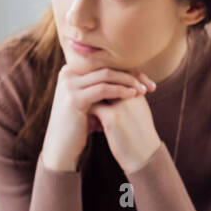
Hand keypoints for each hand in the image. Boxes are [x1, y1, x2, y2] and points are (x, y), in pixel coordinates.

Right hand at [41, 62, 155, 171]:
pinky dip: (120, 91)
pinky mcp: (73, 98)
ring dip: (128, 81)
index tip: (146, 80)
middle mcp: (67, 74)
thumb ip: (100, 87)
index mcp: (70, 71)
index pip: (104, 64)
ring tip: (143, 90)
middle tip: (149, 84)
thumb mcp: (88, 102)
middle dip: (131, 74)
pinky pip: (102, 89)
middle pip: (106, 67)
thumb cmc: (78, 125)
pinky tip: (133, 96)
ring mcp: (68, 85)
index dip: (127, 70)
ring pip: (106, 75)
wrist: (60, 146)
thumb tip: (128, 75)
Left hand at [87, 86, 163, 173]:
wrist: (145, 156)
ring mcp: (121, 104)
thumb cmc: (139, 135)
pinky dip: (88, 116)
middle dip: (93, 94)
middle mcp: (130, 94)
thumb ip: (124, 99)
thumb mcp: (136, 113)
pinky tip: (90, 128)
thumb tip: (106, 92)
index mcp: (137, 91)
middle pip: (103, 82)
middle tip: (87, 107)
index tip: (95, 102)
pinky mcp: (112, 117)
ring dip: (89, 104)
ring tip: (90, 119)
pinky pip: (92, 107)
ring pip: (95, 93)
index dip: (101, 88)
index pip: (114, 78)